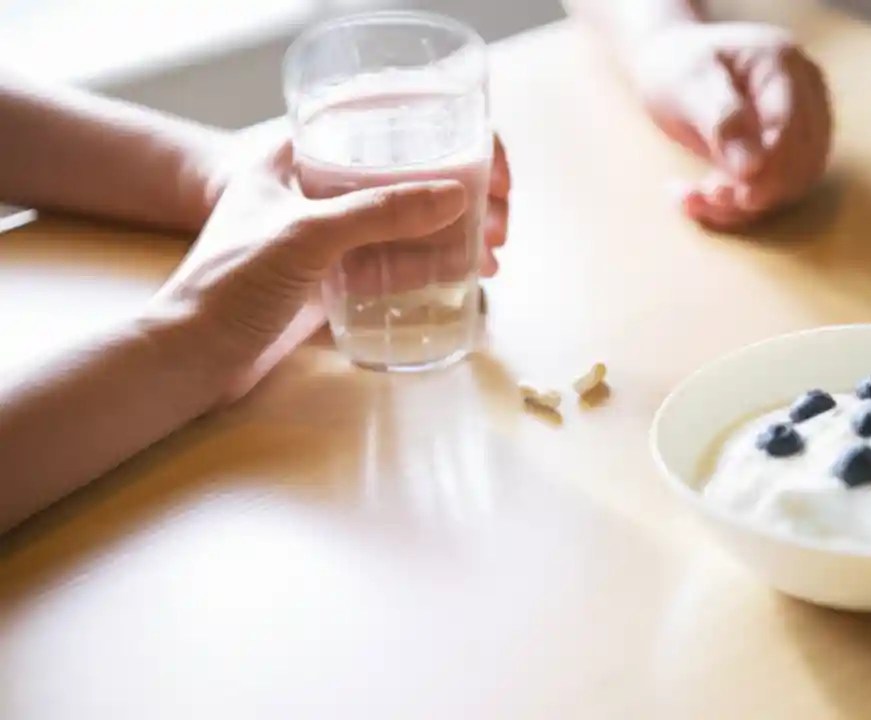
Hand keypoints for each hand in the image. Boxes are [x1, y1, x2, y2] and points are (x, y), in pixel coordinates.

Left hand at [188, 122, 512, 256]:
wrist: (191, 358)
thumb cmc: (229, 284)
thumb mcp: (306, 236)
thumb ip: (379, 213)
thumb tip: (454, 195)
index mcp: (294, 160)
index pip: (376, 130)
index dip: (437, 139)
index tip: (484, 163)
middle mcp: (312, 194)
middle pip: (399, 180)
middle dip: (455, 195)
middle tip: (498, 217)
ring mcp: (323, 241)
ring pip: (400, 227)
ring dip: (448, 235)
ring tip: (491, 252)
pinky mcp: (330, 283)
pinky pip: (390, 267)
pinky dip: (428, 268)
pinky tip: (462, 276)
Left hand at [630, 22, 831, 228]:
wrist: (667, 63)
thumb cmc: (676, 65)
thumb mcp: (688, 84)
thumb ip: (722, 119)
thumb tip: (753, 168)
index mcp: (783, 64)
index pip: (794, 125)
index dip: (771, 165)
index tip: (739, 194)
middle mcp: (804, 94)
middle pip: (803, 160)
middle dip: (758, 190)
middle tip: (705, 195)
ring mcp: (798, 125)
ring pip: (791, 184)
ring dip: (743, 205)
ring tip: (692, 197)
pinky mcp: (783, 153)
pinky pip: (773, 192)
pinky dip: (735, 207)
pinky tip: (694, 200)